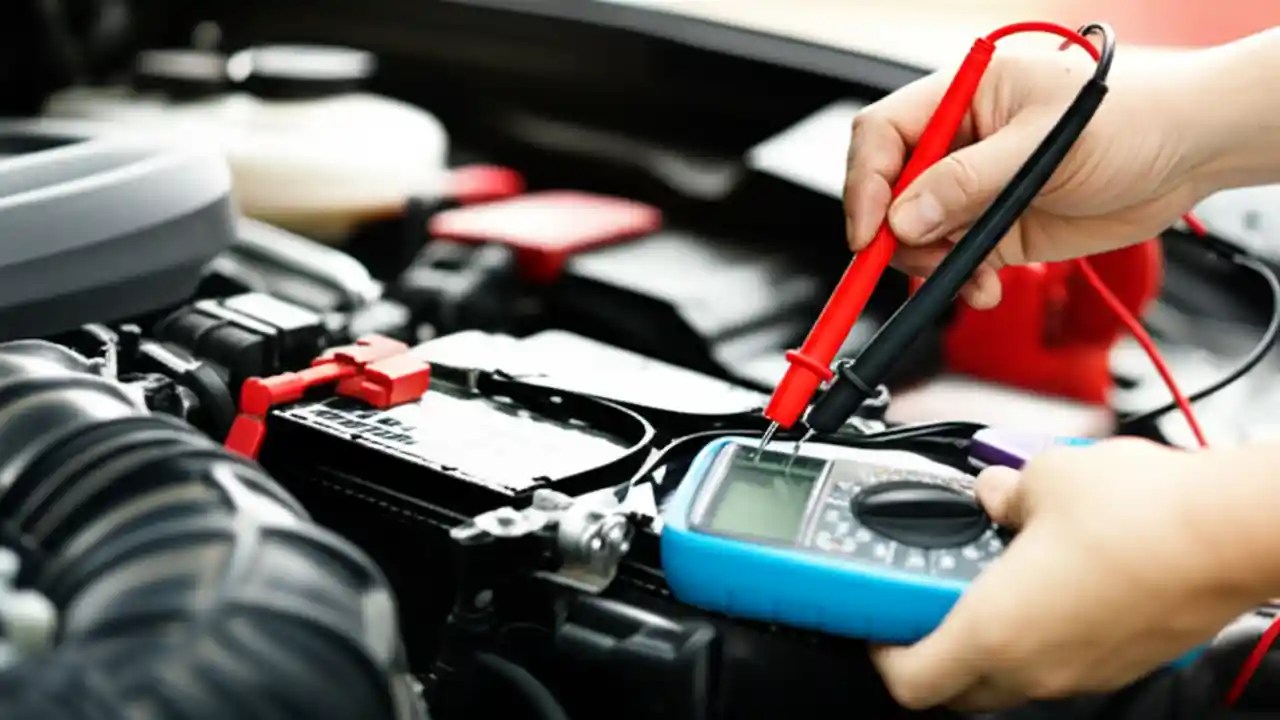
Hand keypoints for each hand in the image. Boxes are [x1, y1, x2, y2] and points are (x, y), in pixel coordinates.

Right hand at [845, 48, 1218, 309]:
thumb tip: (903, 218)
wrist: (1189, 152)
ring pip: (917, 236)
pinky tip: (986, 286)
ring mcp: (975, 189)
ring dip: (933, 266)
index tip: (871, 231)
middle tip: (921, 261)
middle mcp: (960, 143)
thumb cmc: (1130, 118)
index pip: (883, 135)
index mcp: (962, 98)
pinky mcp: (997, 228)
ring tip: (970, 277)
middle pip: (890, 191)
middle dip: (896, 235)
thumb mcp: (1043, 146)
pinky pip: (955, 261)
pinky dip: (960, 281)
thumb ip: (967, 183)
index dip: (866, 183)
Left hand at [871, 439, 1258, 711]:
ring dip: (987, 639)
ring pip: (1010, 677)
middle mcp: (1034, 669)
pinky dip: (1039, 633)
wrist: (1230, 533)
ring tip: (991, 578)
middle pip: (957, 688)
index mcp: (994, 632)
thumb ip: (1001, 492)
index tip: (880, 621)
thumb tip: (995, 493)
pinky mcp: (1119, 664)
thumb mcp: (1040, 477)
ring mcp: (1081, 674)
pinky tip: (1051, 580)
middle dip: (931, 649)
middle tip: (926, 598)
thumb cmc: (1139, 515)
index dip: (883, 653)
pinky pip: (1058, 662)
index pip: (910, 681)